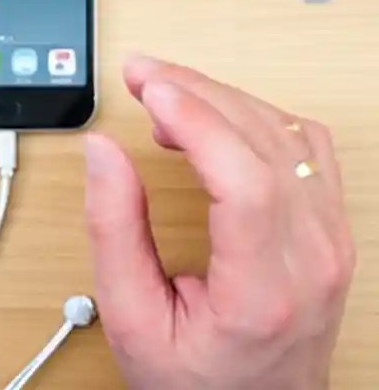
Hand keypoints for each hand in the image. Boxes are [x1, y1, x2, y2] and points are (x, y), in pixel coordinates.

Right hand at [83, 56, 353, 389]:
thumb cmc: (197, 381)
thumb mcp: (131, 319)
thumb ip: (114, 232)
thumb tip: (103, 153)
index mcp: (264, 292)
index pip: (246, 181)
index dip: (196, 121)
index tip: (149, 90)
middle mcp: (313, 260)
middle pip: (267, 143)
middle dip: (197, 92)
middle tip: (142, 75)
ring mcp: (333, 242)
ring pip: (291, 135)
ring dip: (225, 99)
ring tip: (165, 98)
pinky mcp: (332, 230)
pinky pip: (309, 148)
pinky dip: (255, 118)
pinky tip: (213, 120)